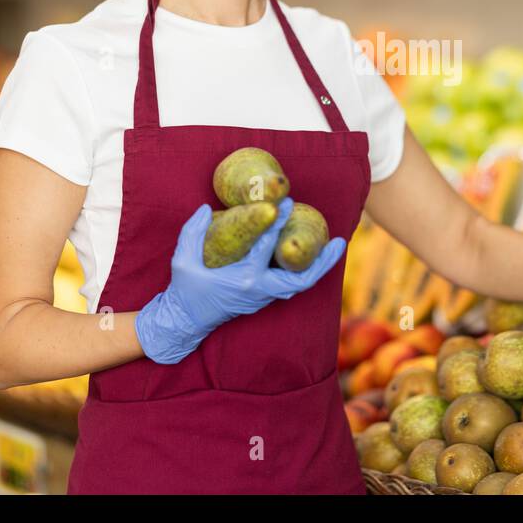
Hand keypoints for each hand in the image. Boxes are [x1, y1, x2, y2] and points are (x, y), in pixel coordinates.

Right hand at [135, 197, 346, 363]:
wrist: (187, 320)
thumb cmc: (186, 289)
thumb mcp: (183, 259)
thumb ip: (193, 231)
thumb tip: (207, 208)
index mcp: (242, 278)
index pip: (265, 247)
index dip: (277, 223)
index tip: (288, 202)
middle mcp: (259, 289)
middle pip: (300, 278)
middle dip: (321, 260)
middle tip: (339, 240)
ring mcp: (264, 296)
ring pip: (300, 285)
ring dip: (320, 267)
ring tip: (337, 247)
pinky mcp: (264, 298)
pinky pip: (292, 286)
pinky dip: (307, 273)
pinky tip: (316, 256)